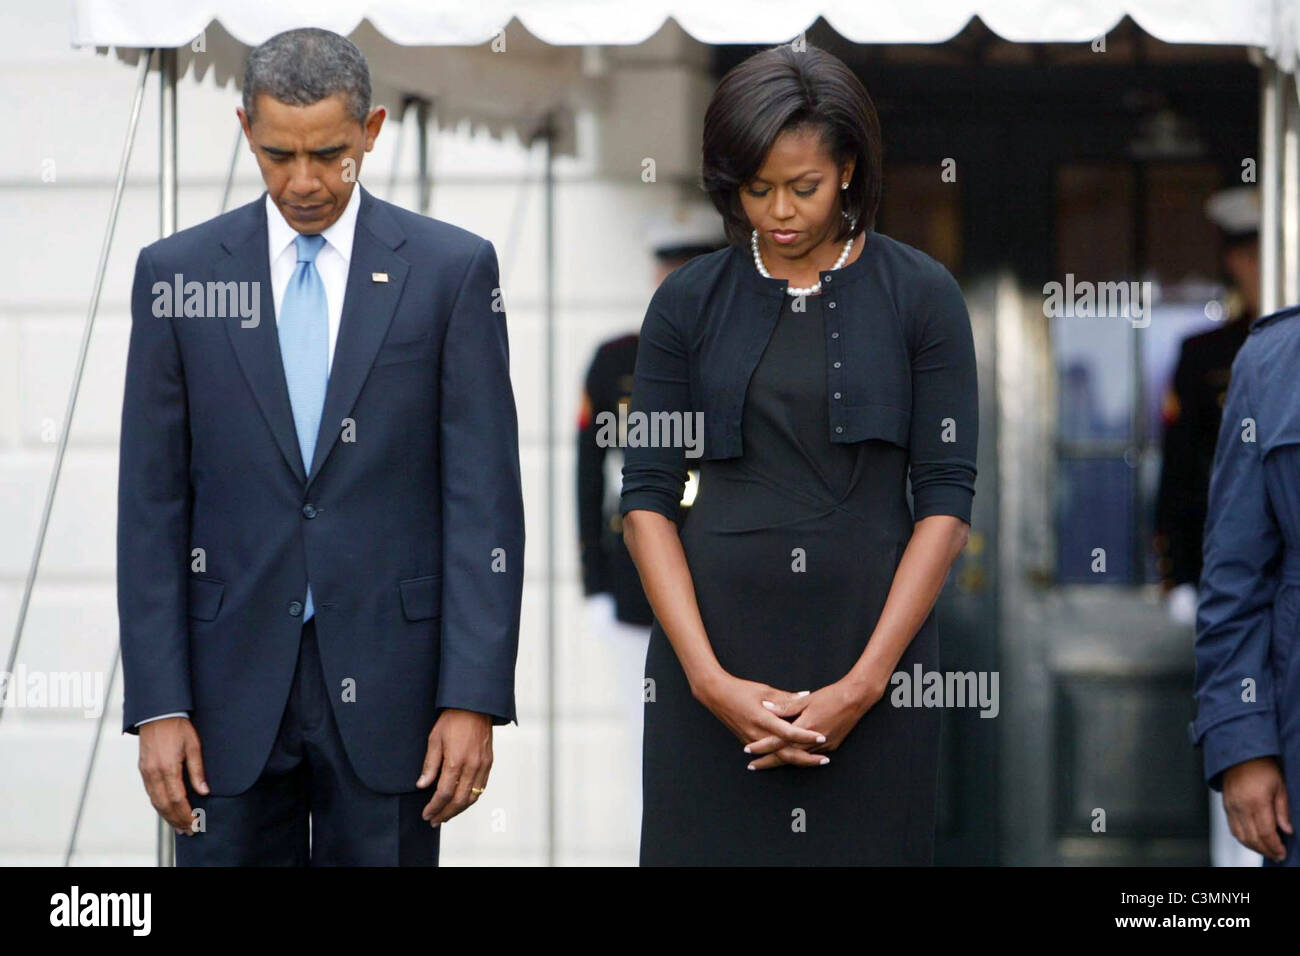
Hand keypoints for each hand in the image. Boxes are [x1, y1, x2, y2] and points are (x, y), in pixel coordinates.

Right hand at [138, 716, 207, 835]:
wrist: (157, 713)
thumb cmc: (178, 727)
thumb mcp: (194, 746)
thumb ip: (197, 771)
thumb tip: (204, 792)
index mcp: (167, 767)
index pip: (177, 799)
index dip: (186, 814)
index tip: (195, 823)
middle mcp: (153, 773)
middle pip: (164, 805)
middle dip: (177, 820)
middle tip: (188, 831)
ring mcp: (146, 772)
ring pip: (155, 801)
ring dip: (167, 816)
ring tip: (179, 827)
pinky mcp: (143, 770)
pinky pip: (150, 793)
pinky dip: (159, 806)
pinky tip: (167, 811)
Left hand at [417, 709, 492, 825]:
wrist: (475, 706)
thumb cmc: (452, 720)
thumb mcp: (434, 739)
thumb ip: (430, 765)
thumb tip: (422, 785)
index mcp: (456, 761)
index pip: (444, 793)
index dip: (434, 807)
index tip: (426, 814)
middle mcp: (472, 766)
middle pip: (459, 800)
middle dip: (445, 813)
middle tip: (434, 821)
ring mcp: (483, 765)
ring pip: (472, 797)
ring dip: (458, 810)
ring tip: (446, 815)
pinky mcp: (489, 762)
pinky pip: (481, 787)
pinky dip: (470, 799)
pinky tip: (461, 802)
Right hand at [692, 672, 826, 765]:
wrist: (716, 695)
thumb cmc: (740, 689)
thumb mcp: (765, 689)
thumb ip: (786, 698)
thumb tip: (806, 696)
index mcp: (762, 718)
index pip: (789, 732)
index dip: (806, 735)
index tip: (822, 736)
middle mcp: (757, 734)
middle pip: (786, 753)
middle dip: (807, 759)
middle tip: (825, 760)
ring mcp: (752, 741)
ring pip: (779, 757)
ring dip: (798, 761)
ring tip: (816, 761)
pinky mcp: (750, 742)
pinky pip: (770, 754)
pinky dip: (785, 758)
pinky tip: (797, 760)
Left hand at [744, 675, 885, 770]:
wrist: (856, 699)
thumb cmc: (831, 696)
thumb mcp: (806, 699)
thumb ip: (785, 705)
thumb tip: (766, 706)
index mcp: (804, 727)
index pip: (778, 741)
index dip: (762, 747)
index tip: (748, 750)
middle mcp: (813, 741)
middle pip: (786, 756)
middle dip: (768, 762)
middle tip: (752, 766)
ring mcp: (823, 746)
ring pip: (797, 759)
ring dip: (781, 762)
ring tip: (765, 764)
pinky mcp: (831, 746)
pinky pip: (809, 756)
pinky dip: (796, 758)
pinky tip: (787, 758)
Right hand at [1222, 756, 1292, 861]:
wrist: (1239, 754)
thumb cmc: (1262, 767)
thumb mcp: (1280, 786)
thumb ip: (1282, 810)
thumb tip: (1287, 830)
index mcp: (1256, 801)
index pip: (1265, 832)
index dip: (1275, 846)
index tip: (1283, 852)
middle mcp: (1240, 806)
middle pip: (1252, 838)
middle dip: (1266, 850)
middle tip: (1277, 855)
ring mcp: (1231, 806)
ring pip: (1240, 836)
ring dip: (1254, 847)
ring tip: (1266, 850)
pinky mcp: (1226, 806)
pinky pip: (1232, 828)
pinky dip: (1243, 838)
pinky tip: (1253, 840)